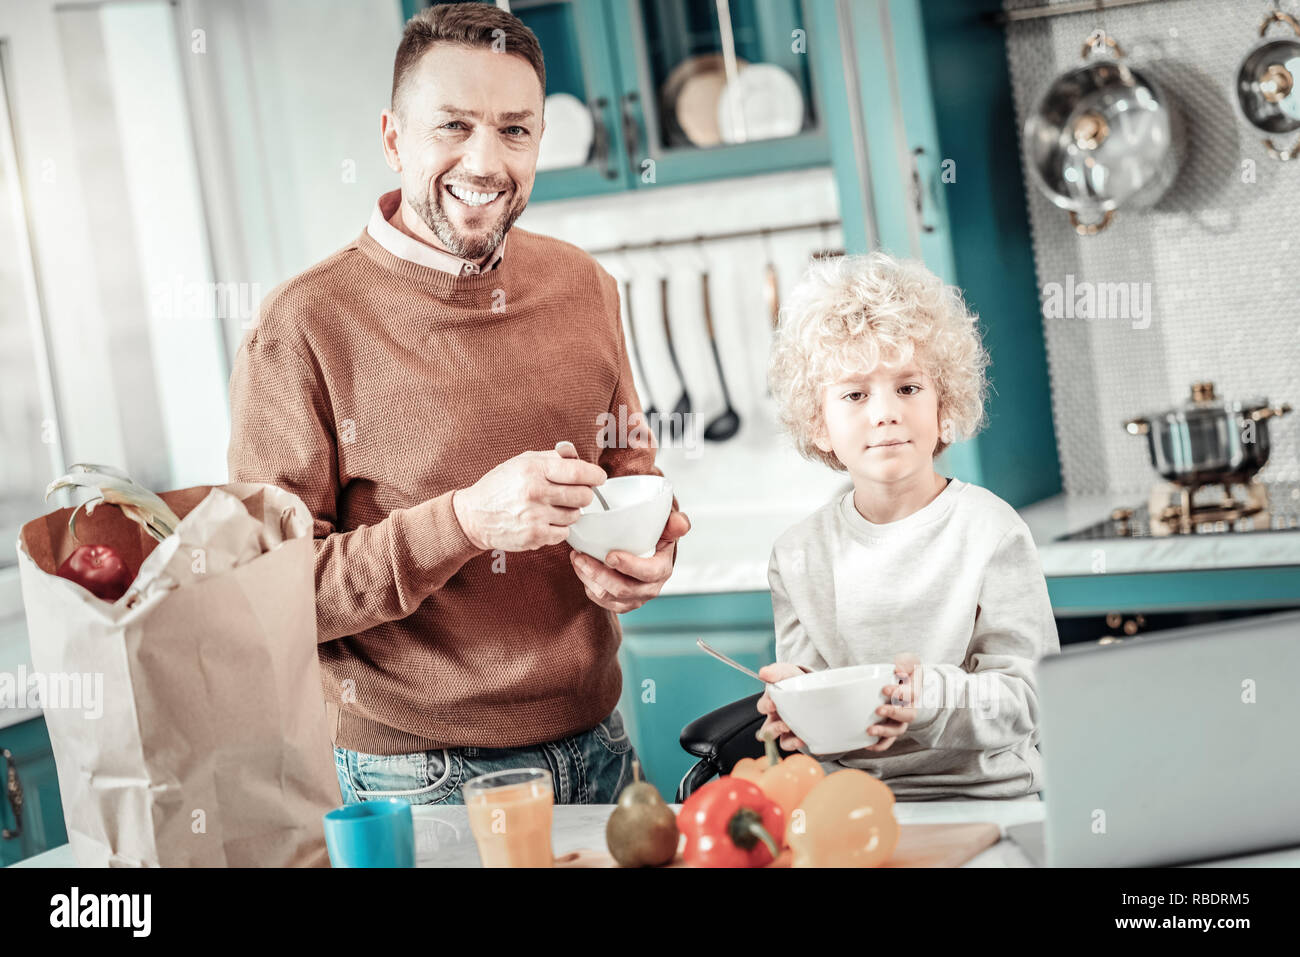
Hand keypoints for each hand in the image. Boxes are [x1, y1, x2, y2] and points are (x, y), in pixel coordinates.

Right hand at [451, 441, 607, 551]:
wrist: (473, 516)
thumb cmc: (500, 486)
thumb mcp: (521, 462)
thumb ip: (551, 458)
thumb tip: (577, 456)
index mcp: (534, 469)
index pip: (578, 472)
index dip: (595, 475)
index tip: (599, 478)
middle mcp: (535, 492)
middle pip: (583, 496)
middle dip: (583, 494)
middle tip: (573, 494)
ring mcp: (535, 516)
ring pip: (575, 515)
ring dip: (569, 512)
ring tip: (552, 508)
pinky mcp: (534, 536)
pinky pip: (564, 533)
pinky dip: (559, 528)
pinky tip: (545, 521)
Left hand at [568, 508, 690, 613]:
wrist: (649, 553)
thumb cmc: (656, 537)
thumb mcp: (667, 528)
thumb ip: (674, 523)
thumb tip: (680, 523)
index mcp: (662, 569)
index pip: (648, 573)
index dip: (629, 566)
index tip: (610, 555)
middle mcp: (650, 589)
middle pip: (623, 590)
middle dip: (598, 573)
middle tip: (581, 555)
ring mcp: (634, 599)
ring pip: (607, 596)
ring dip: (588, 578)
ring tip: (577, 558)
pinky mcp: (620, 604)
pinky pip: (600, 601)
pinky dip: (587, 585)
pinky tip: (581, 568)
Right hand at [755, 662, 811, 751]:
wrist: (816, 689)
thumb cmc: (796, 681)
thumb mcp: (787, 673)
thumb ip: (776, 672)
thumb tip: (763, 673)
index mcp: (771, 702)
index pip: (762, 706)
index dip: (765, 706)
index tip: (773, 704)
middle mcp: (775, 717)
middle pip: (765, 728)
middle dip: (773, 727)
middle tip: (783, 724)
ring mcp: (784, 728)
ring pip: (775, 738)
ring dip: (781, 736)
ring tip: (790, 730)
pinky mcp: (795, 736)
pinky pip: (788, 744)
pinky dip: (793, 743)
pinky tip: (801, 739)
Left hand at [864, 652, 921, 752]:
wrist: (904, 682)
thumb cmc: (905, 671)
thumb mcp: (908, 661)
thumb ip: (906, 661)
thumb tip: (898, 669)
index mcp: (913, 691)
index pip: (912, 694)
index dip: (900, 693)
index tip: (885, 689)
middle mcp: (909, 708)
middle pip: (908, 715)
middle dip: (893, 713)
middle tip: (878, 710)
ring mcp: (900, 720)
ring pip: (898, 730)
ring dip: (884, 732)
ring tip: (870, 730)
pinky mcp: (890, 728)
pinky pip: (887, 741)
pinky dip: (878, 744)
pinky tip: (866, 744)